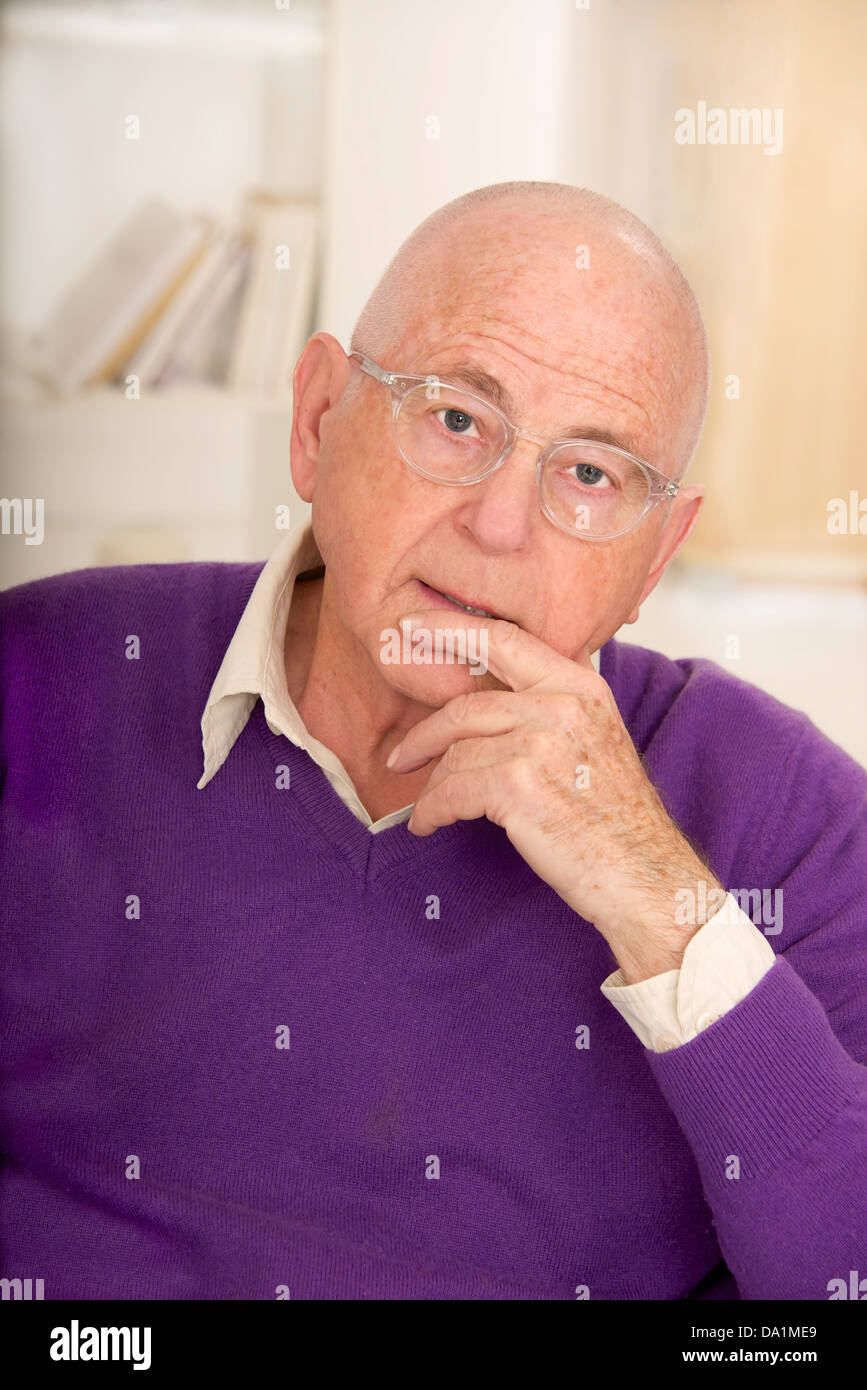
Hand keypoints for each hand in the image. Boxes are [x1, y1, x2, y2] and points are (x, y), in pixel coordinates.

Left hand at [386, 612, 721, 981]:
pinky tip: (428, 824)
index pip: (504, 639)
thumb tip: (502, 689)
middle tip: (400, 755)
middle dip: (423, 734)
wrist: (645, 876)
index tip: (412, 627)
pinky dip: (432, 810)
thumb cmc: (618, 817)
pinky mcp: (517, 787)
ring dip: (432, 785)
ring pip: (455, 753)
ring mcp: (539, 744)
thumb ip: (558, 704)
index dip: (451, 629)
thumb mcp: (600, 737)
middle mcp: (561, 705)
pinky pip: (450, 790)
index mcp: (581, 685)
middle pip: (465, 705)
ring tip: (428, 806)